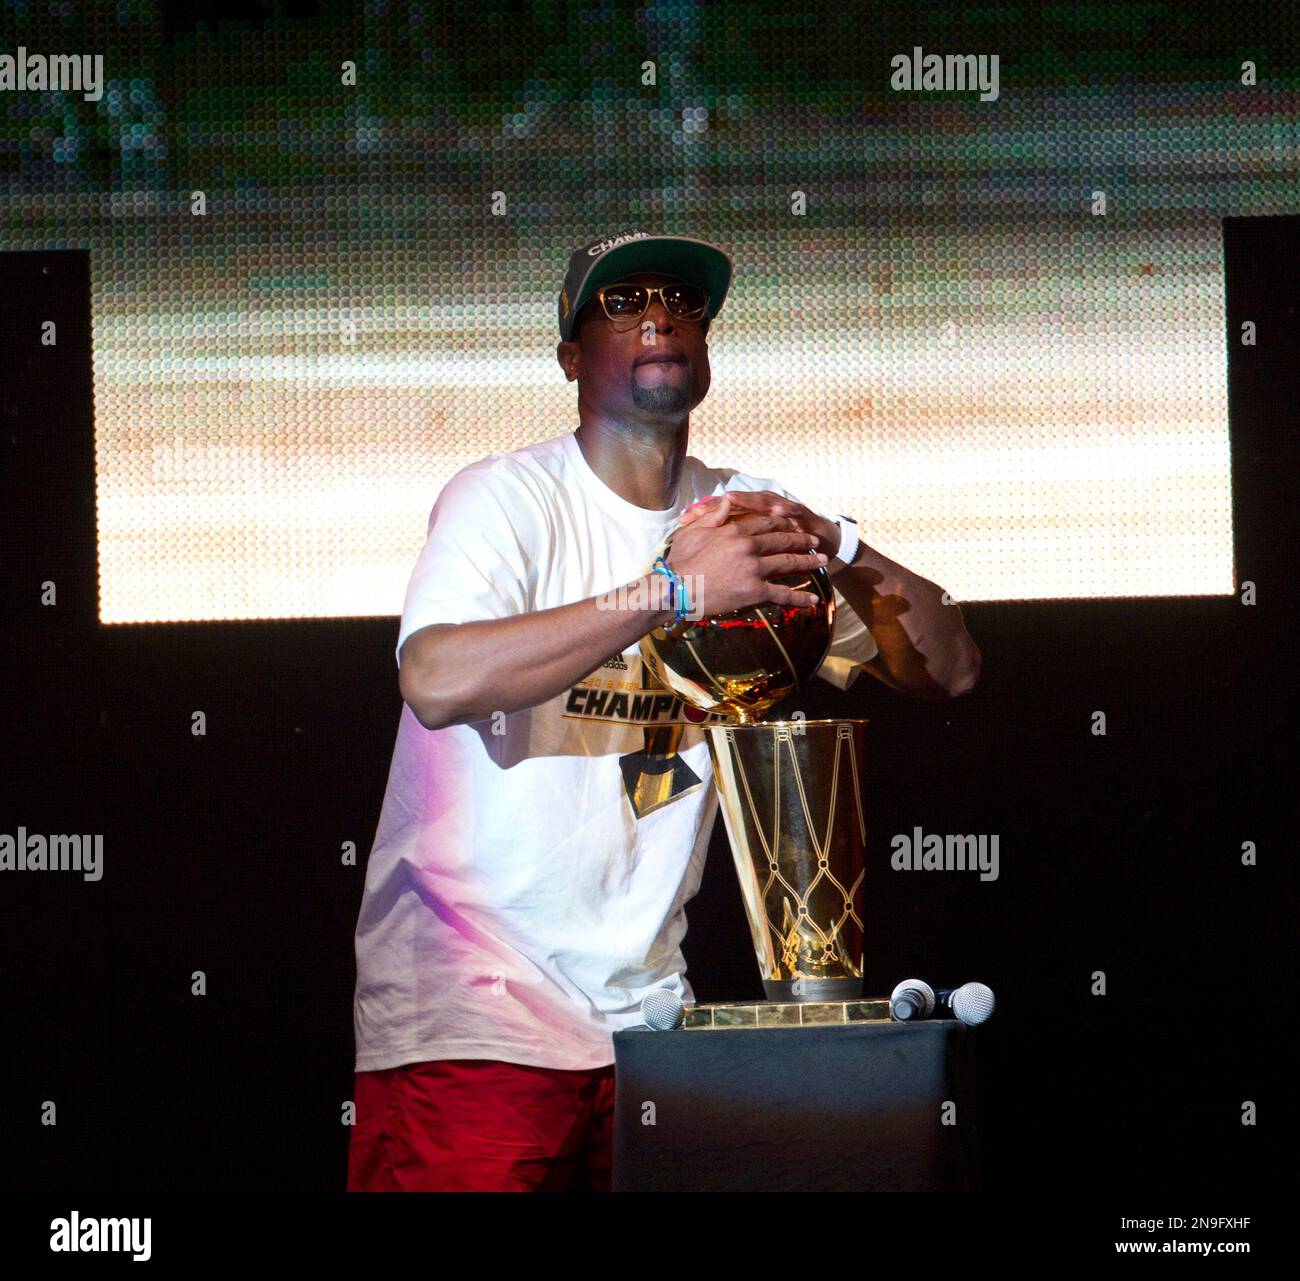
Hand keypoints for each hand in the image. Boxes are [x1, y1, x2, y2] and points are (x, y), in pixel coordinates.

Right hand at [664, 493, 828, 615]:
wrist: (676, 590)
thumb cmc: (680, 561)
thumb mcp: (693, 531)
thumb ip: (714, 515)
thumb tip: (728, 500)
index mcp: (735, 530)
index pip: (767, 523)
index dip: (784, 523)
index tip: (794, 524)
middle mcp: (749, 547)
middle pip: (783, 540)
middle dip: (802, 540)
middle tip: (815, 541)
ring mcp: (754, 569)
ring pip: (788, 563)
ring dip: (808, 562)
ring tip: (822, 562)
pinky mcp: (754, 591)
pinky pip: (782, 594)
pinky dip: (800, 597)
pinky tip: (812, 600)